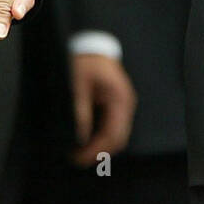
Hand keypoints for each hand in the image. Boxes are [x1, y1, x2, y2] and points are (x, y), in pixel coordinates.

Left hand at [70, 52, 135, 166]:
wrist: (94, 44)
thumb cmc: (86, 61)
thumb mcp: (78, 84)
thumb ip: (81, 110)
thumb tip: (81, 136)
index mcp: (119, 99)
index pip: (113, 134)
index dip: (97, 149)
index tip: (79, 157)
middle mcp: (126, 104)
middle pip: (118, 139)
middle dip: (99, 152)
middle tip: (78, 159)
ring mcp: (124, 104)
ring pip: (117, 135)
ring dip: (102, 146)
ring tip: (82, 152)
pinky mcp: (118, 104)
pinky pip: (114, 126)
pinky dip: (103, 136)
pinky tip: (89, 140)